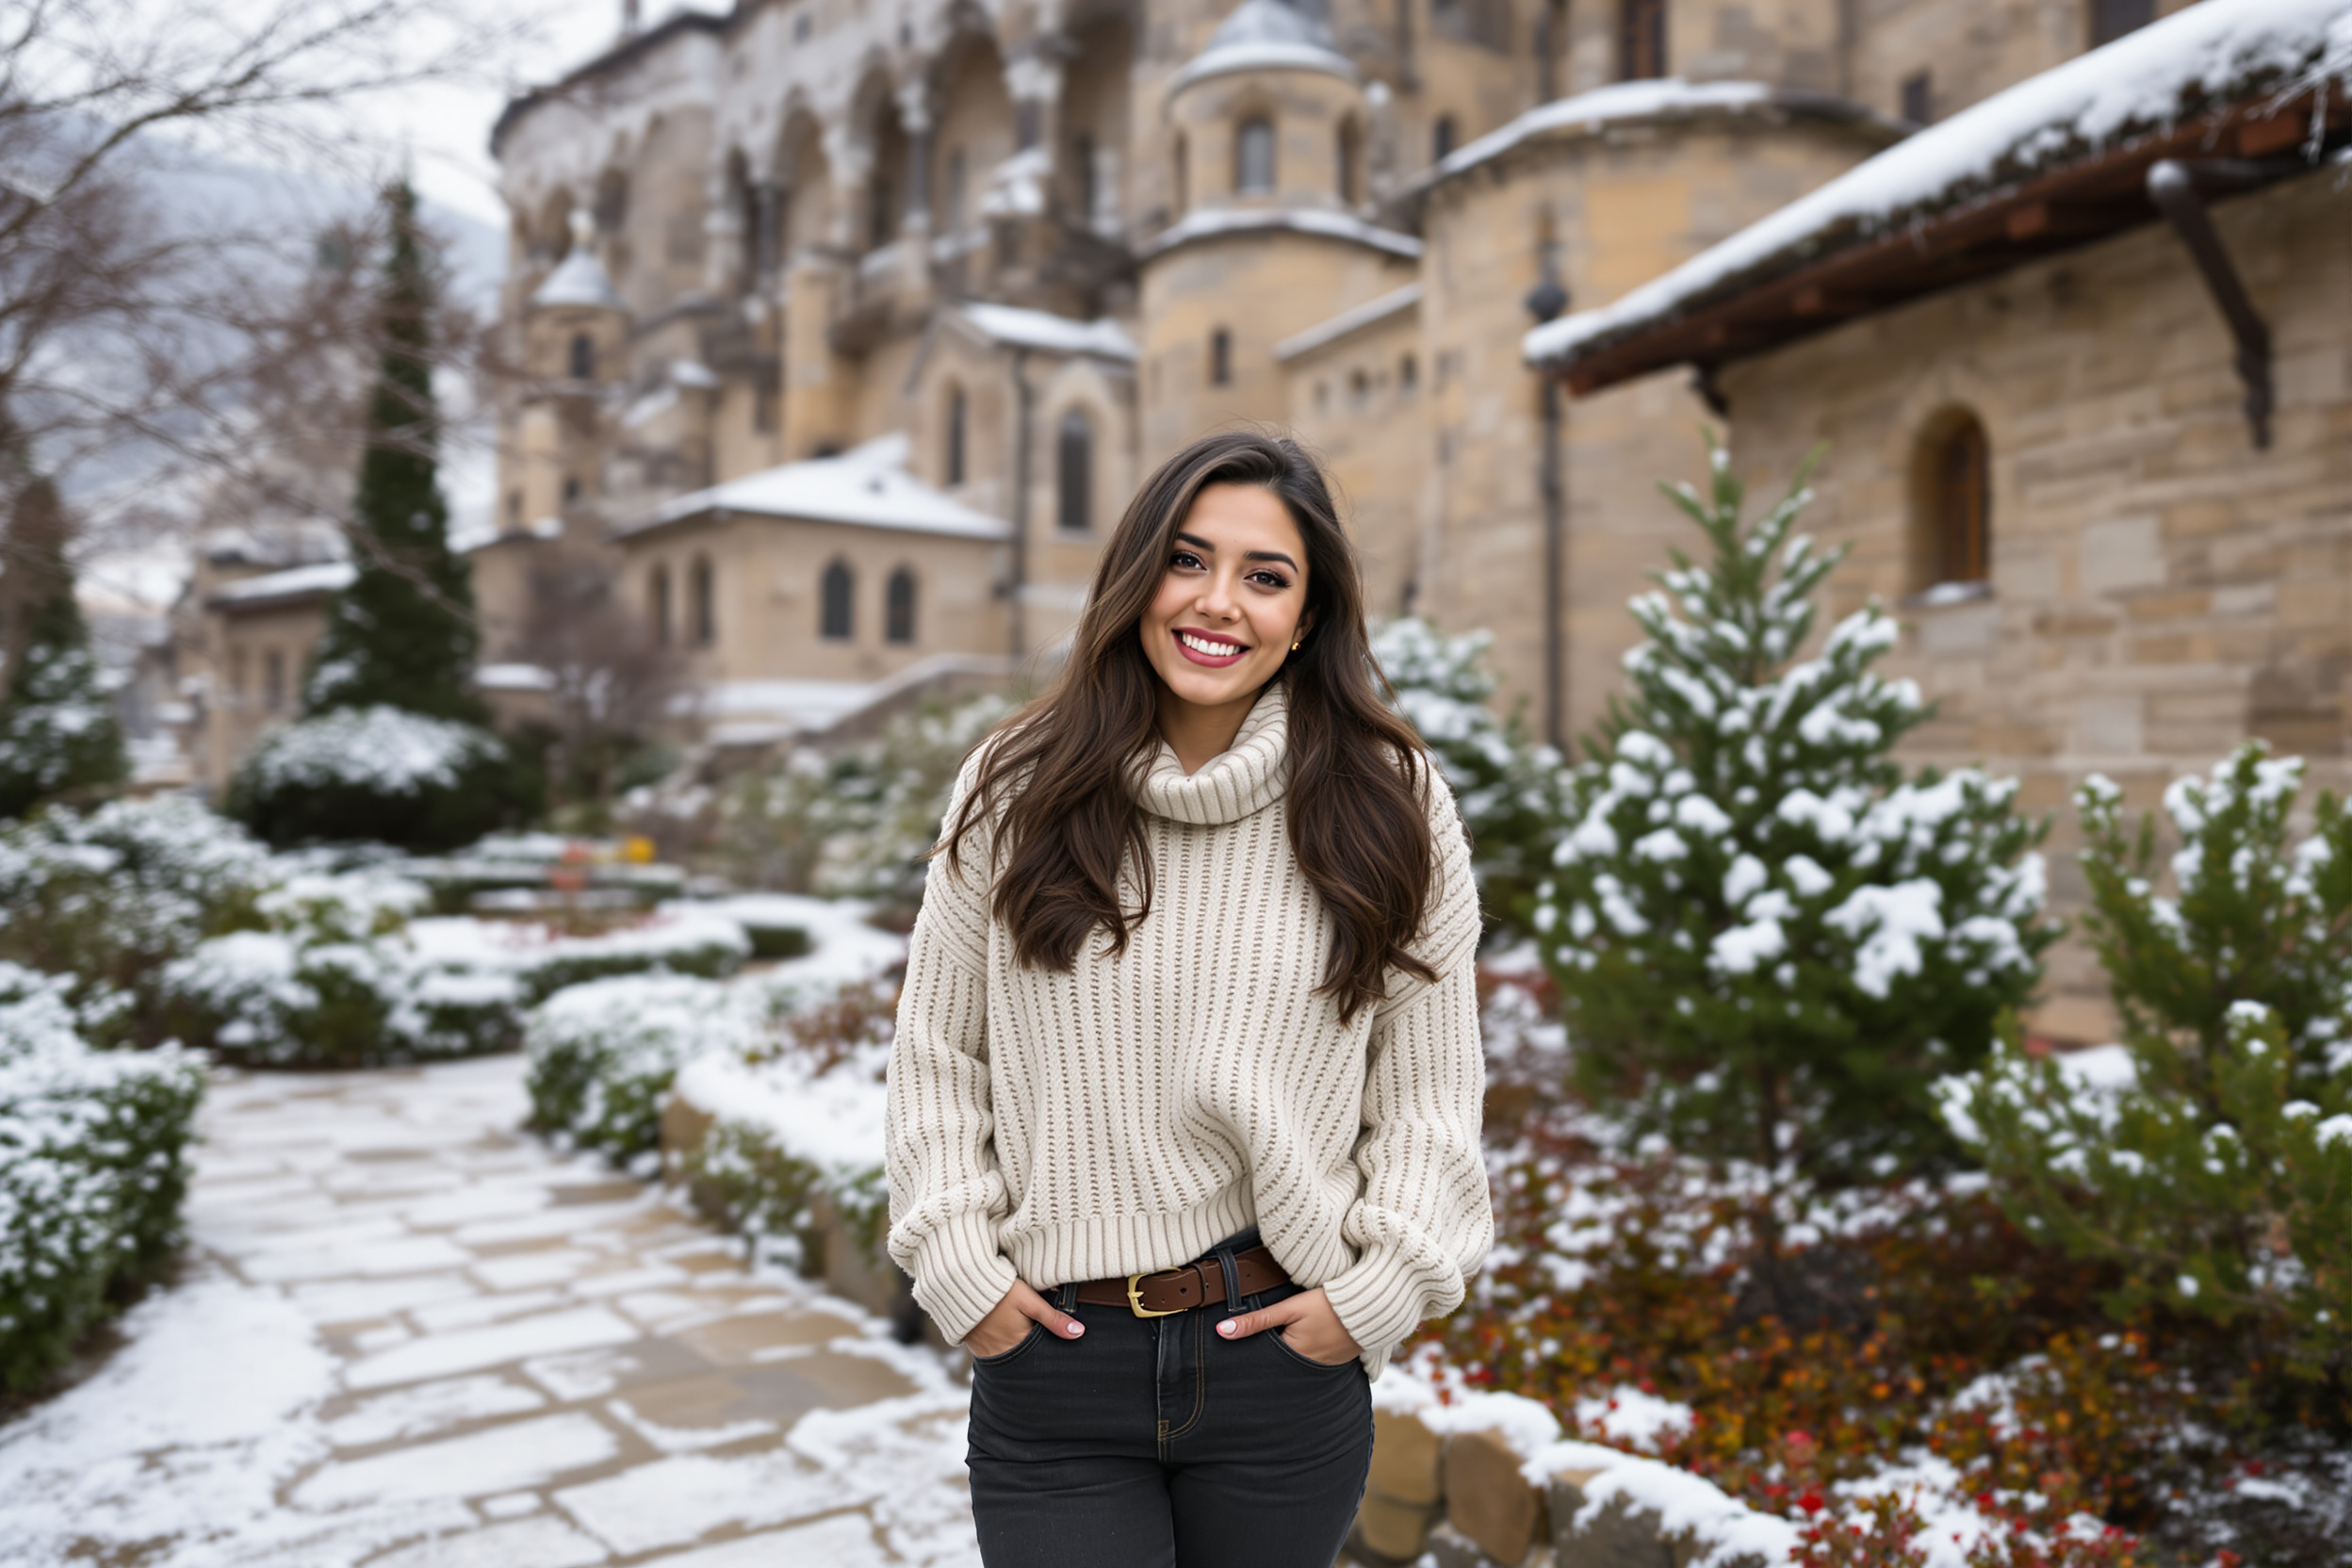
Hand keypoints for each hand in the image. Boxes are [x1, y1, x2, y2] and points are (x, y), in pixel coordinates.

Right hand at [964, 1278, 1084, 1359]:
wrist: (961, 1283)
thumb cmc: (999, 1290)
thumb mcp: (1030, 1301)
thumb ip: (1053, 1318)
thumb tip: (1079, 1333)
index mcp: (1019, 1344)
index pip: (1039, 1353)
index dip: (1047, 1345)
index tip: (1052, 1337)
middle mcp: (1001, 1353)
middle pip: (1024, 1355)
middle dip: (1032, 1347)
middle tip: (1035, 1331)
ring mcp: (985, 1351)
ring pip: (1009, 1352)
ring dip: (1015, 1344)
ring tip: (1017, 1327)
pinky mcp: (974, 1344)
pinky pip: (993, 1348)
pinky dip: (1000, 1341)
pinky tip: (1003, 1327)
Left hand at [1215, 1286, 1360, 1365]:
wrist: (1370, 1307)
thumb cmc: (1328, 1304)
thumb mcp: (1290, 1308)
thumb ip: (1257, 1320)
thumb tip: (1221, 1331)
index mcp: (1292, 1357)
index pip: (1263, 1358)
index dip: (1253, 1349)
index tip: (1241, 1344)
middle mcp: (1306, 1369)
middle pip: (1279, 1363)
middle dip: (1270, 1356)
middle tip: (1267, 1341)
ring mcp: (1323, 1368)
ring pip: (1295, 1364)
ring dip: (1289, 1355)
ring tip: (1288, 1339)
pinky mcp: (1336, 1362)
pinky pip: (1313, 1363)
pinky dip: (1307, 1354)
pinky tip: (1309, 1340)